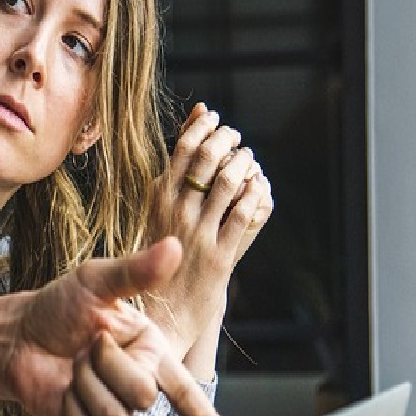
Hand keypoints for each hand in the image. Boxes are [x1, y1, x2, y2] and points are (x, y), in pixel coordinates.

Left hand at [0, 238, 235, 415]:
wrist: (17, 338)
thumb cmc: (57, 308)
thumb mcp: (93, 283)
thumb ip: (134, 272)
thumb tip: (174, 247)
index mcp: (151, 352)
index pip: (187, 392)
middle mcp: (138, 386)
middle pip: (143, 396)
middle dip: (106, 366)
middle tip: (86, 348)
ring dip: (86, 388)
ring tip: (73, 369)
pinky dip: (71, 413)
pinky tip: (63, 394)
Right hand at [145, 102, 272, 371]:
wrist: (164, 306)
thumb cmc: (164, 246)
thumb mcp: (162, 201)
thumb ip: (181, 159)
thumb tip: (200, 109)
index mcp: (157, 198)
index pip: (182, 148)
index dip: (204, 128)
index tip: (216, 120)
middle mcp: (175, 213)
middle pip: (206, 160)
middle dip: (227, 140)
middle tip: (236, 137)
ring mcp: (198, 234)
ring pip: (228, 184)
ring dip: (244, 164)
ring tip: (247, 160)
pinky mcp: (220, 256)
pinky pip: (244, 214)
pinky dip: (256, 194)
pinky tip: (259, 186)